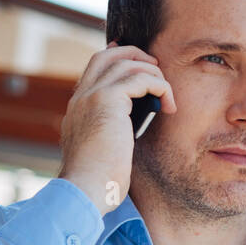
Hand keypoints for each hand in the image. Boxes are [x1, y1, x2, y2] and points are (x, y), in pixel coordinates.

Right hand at [57, 40, 175, 215]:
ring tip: (167, 96)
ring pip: (126, 62)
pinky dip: (160, 87)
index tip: (140, 65)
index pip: (95, 70)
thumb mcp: (100, 153)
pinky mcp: (106, 99)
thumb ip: (109, 134)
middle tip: (156, 71)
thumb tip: (126, 132)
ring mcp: (91, 95)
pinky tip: (168, 106)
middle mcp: (80, 98)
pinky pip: (140, 77)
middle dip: (136, 56)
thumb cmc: (96, 183)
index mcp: (77, 109)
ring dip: (153, 74)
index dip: (118, 60)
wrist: (84, 189)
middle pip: (107, 55)